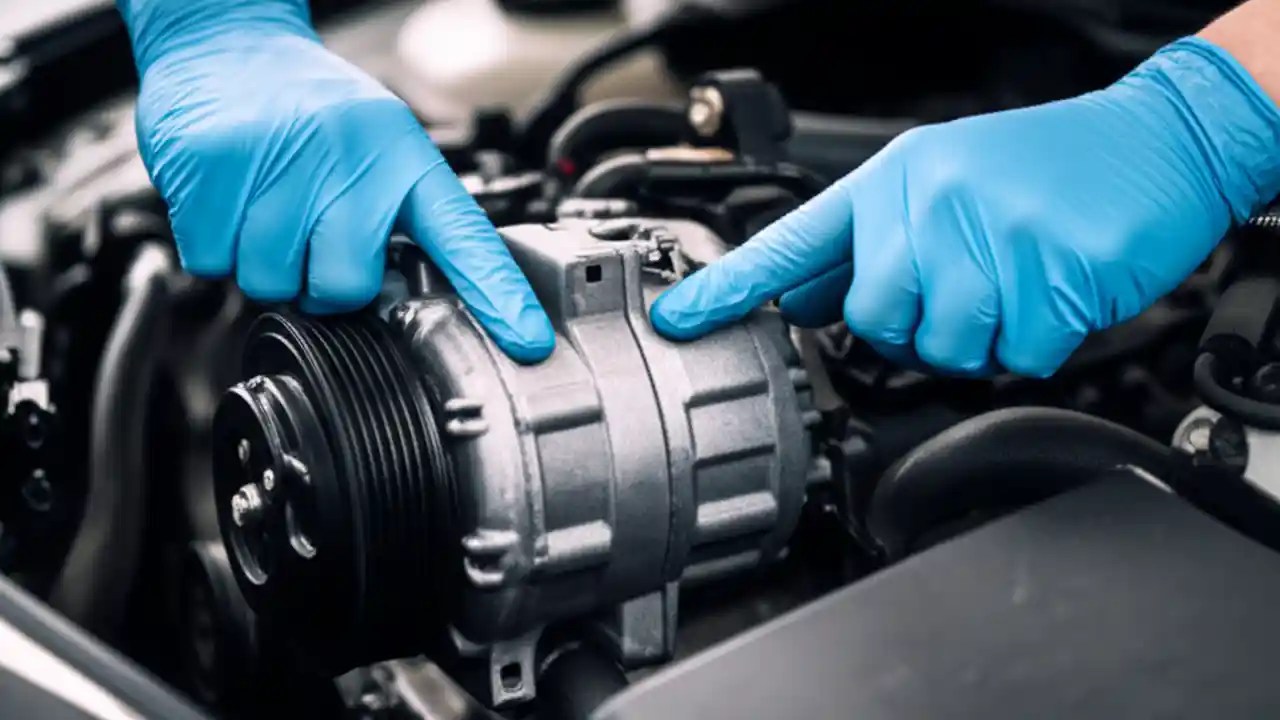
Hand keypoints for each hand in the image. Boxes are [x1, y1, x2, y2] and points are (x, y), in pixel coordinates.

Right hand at [123, 0, 553, 361]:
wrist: (225, 40)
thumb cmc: (307, 108)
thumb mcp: (375, 145)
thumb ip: (396, 216)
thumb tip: (401, 295)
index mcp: (401, 156)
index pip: (463, 236)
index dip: (497, 294)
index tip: (528, 340)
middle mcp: (348, 156)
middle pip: (344, 286)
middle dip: (321, 284)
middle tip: (309, 238)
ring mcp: (278, 160)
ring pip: (271, 282)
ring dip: (263, 263)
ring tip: (266, 206)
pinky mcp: (212, 168)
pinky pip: (213, 262)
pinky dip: (214, 248)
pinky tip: (229, 200)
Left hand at [650, 38, 1279, 376]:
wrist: (1160, 139)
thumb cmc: (1048, 169)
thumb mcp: (942, 185)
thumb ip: (871, 244)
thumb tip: (802, 299)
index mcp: (894, 180)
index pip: (792, 242)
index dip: (729, 288)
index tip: (677, 319)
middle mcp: (929, 200)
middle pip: (875, 321)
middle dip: (917, 330)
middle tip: (966, 295)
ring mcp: (989, 231)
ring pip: (944, 346)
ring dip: (981, 339)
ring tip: (1014, 286)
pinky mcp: (1049, 267)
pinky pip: (1016, 355)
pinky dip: (1037, 342)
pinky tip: (1053, 291)